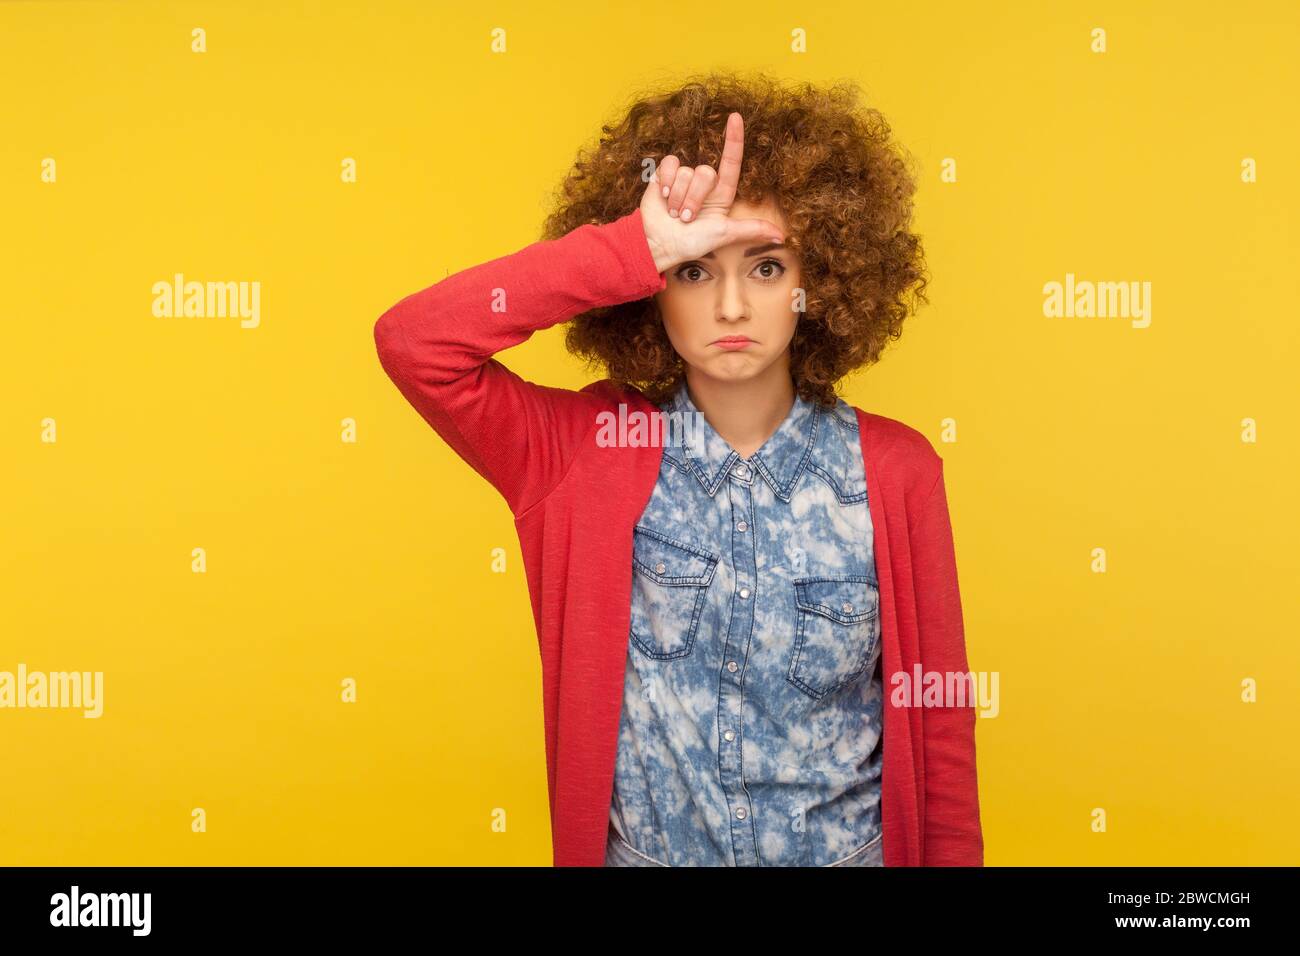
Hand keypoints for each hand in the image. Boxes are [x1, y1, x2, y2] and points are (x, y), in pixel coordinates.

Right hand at [640, 112, 784, 274]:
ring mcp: (684, 178)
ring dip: (678, 197)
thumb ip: (751, 230)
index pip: (731, 161)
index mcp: (721, 194)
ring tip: (673, 213)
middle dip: (694, 199)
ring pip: (686, 171)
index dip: (734, 139)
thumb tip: (782, 236)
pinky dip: (665, 181)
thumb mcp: (724, 235)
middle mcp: (704, 183)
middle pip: (706, 173)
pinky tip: (662, 195)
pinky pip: (670, 164)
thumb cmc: (691, 242)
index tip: (735, 117)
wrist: (658, 245)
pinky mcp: (664, 175)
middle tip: (686, 218)